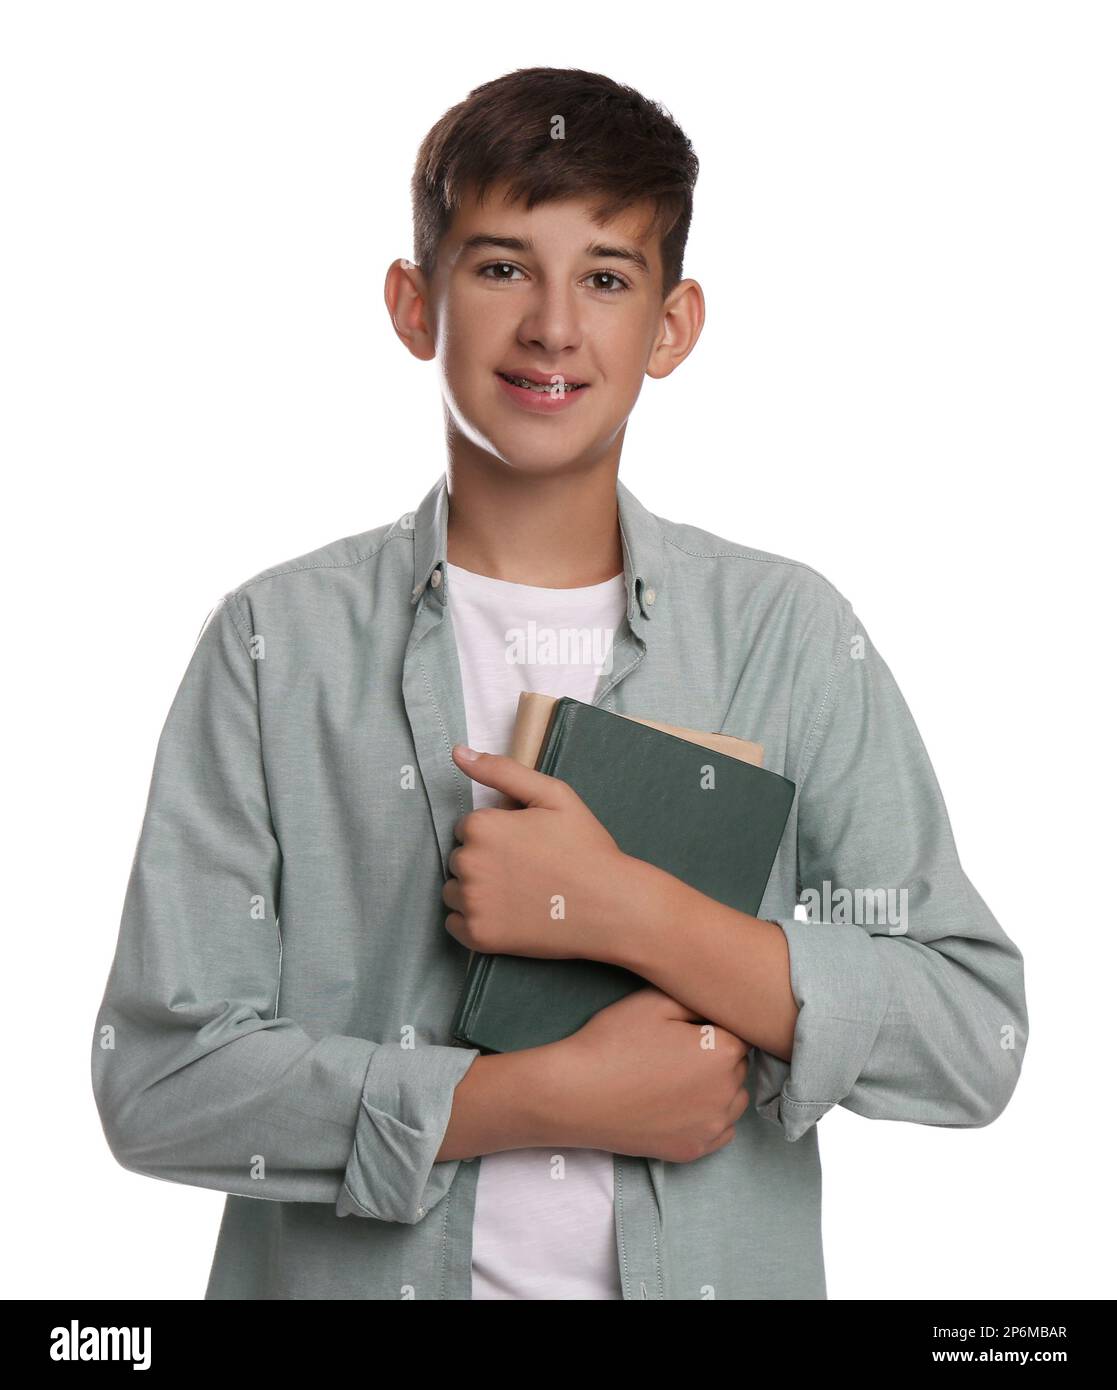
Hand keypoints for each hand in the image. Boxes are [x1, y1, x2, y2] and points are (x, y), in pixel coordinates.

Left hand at [441, 743, 642, 960]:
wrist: (612, 906)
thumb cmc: (585, 848)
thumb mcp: (552, 796)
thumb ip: (502, 771)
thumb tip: (458, 752)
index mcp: (481, 827)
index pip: (468, 828)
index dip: (498, 835)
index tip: (526, 845)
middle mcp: (468, 864)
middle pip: (460, 859)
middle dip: (485, 861)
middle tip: (527, 870)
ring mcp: (472, 903)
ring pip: (455, 891)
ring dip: (476, 891)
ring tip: (518, 893)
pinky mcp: (478, 937)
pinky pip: (455, 924)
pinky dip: (475, 920)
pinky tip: (508, 916)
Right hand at [549, 986, 751, 1161]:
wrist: (576, 1095)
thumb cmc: (613, 1042)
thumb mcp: (654, 1001)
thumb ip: (697, 999)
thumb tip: (721, 1006)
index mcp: (722, 1052)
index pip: (738, 1032)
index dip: (712, 1027)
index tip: (686, 1028)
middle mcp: (727, 1092)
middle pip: (738, 1066)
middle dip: (716, 1056)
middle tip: (676, 1050)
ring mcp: (711, 1126)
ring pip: (734, 1099)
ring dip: (718, 1087)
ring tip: (678, 1077)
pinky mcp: (693, 1150)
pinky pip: (721, 1131)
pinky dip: (709, 1117)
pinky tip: (681, 1104)